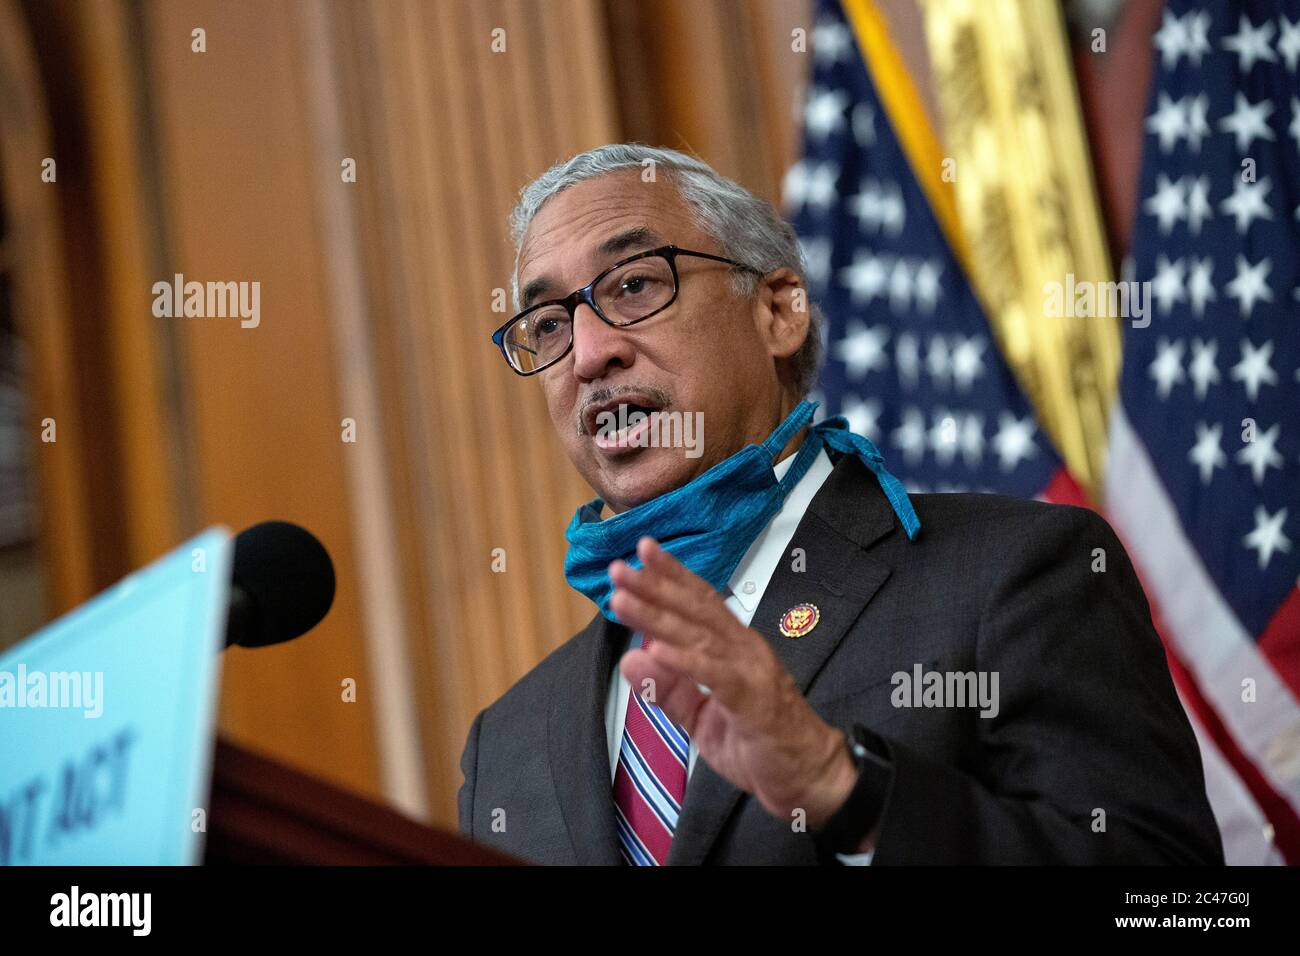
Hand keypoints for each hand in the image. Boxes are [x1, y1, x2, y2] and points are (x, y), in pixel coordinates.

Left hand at [609, 536, 860, 830]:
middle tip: (619, 567)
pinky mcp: (754, 700)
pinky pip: (716, 676)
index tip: (641, 551)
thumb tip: (632, 658)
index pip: (699, 602)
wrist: (809, 778)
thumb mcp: (702, 718)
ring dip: (658, 616)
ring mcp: (751, 671)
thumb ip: (669, 690)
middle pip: (695, 610)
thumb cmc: (759, 744)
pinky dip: (686, 662)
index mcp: (734, 647)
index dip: (670, 576)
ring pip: (699, 635)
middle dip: (654, 587)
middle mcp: (743, 648)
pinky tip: (657, 649)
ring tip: (624, 599)